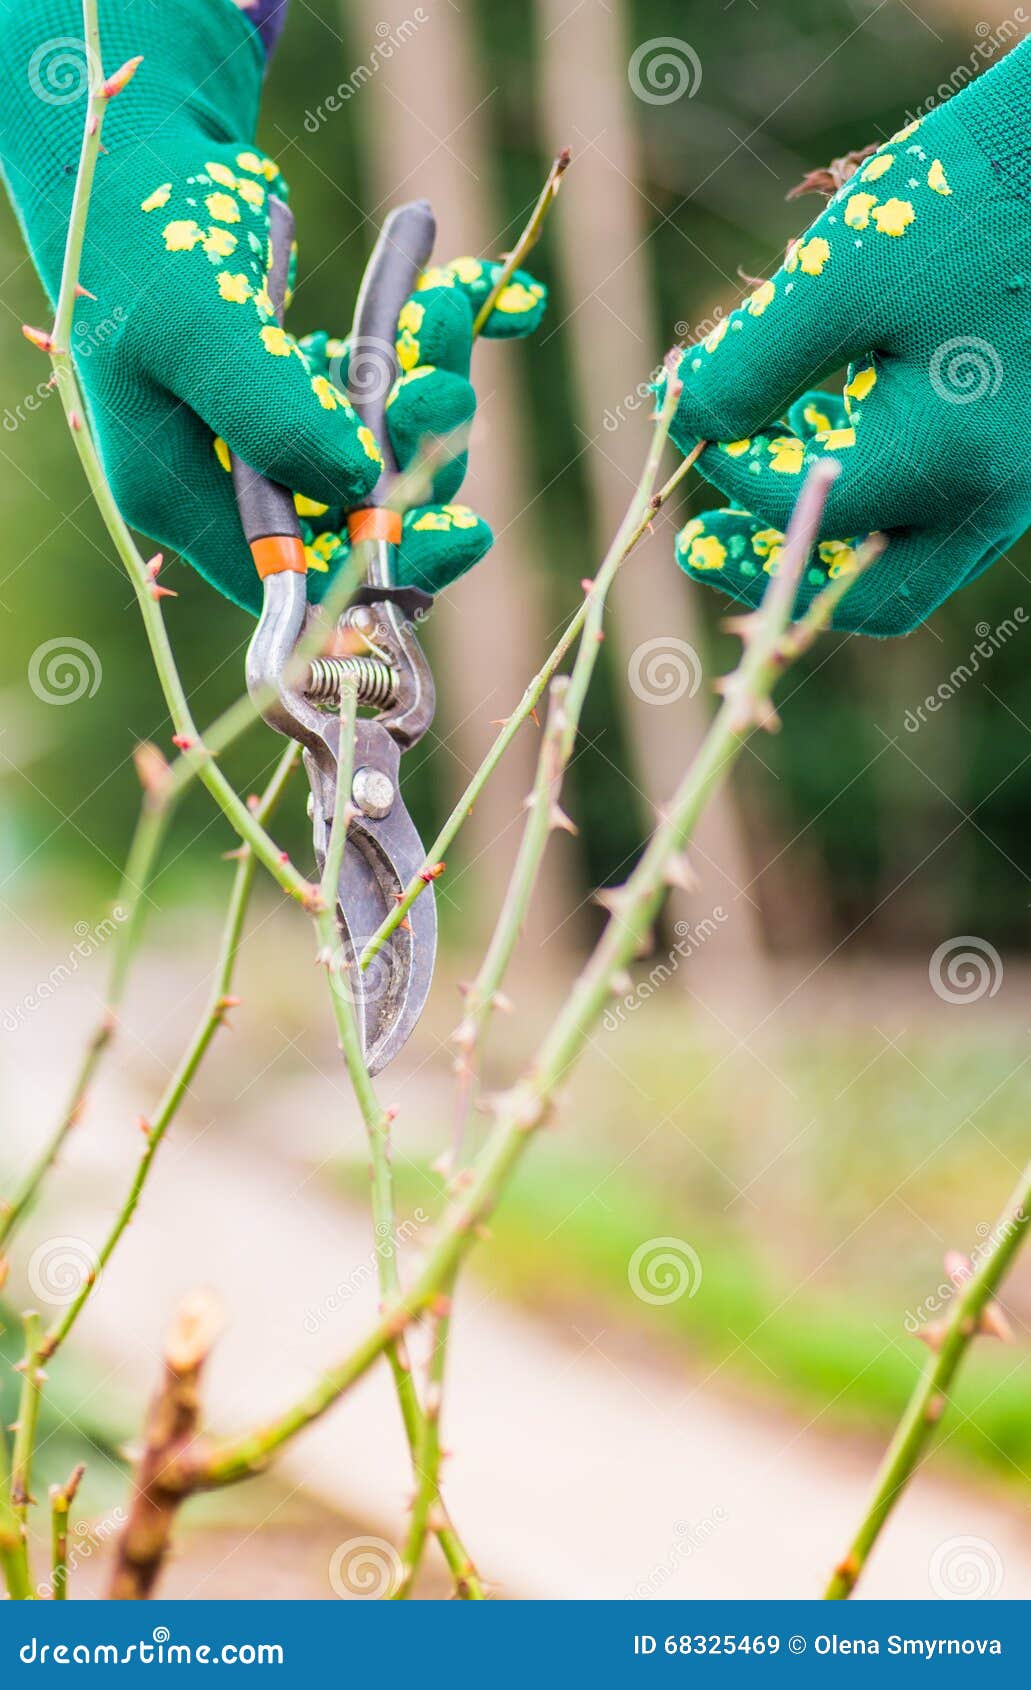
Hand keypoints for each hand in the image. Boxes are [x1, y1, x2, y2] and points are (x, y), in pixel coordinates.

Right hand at [0, 0, 545, 614]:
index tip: (454, 533)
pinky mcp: (319, 374)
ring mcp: (284, 426)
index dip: (375, 563)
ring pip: (388, 440)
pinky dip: (452, 333)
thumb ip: (273, 413)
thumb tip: (362, 485)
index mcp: (188, 492)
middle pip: (355, 510)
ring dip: (433, 377)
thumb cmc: (144, 236)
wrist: (138, 146)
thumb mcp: (199, 328)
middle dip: (414, 453)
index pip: (291, 572)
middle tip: (437, 388)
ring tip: (443, 306)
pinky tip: (496, 295)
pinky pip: (401, 373)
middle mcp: (239, 475)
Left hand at [664, 40, 1030, 636]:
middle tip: (697, 543)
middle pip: (872, 594)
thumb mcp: (845, 269)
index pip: (804, 508)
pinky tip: (830, 422)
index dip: (731, 471)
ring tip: (758, 471)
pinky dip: (876, 500)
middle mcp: (996, 495)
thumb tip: (686, 414)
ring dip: (826, 539)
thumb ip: (754, 359)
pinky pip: (946, 516)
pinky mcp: (1028, 452)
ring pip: (913, 563)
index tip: (693, 417)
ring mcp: (1023, 482)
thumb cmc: (973, 197)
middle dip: (774, 572)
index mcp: (947, 461)